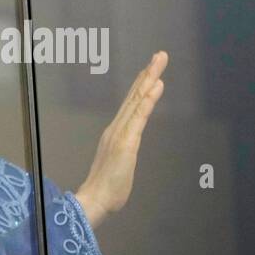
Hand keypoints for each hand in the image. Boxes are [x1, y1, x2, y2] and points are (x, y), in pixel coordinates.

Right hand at [74, 51, 167, 228]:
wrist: (95, 199)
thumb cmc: (106, 187)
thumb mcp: (119, 164)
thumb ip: (122, 153)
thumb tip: (124, 150)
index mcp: (116, 133)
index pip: (131, 105)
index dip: (141, 86)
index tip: (150, 69)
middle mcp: (117, 128)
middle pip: (134, 97)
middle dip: (147, 75)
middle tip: (159, 55)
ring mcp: (121, 133)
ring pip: (137, 101)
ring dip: (149, 80)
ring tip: (158, 62)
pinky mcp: (126, 142)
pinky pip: (139, 117)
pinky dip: (147, 100)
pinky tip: (155, 86)